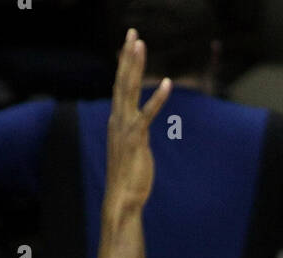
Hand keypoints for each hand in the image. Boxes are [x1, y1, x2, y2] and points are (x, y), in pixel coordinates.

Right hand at [103, 29, 170, 219]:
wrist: (122, 198)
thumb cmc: (128, 178)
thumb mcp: (131, 149)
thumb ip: (135, 134)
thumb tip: (139, 130)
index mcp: (116, 121)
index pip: (120, 86)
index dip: (124, 64)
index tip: (128, 44)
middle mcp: (118, 120)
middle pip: (122, 81)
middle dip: (127, 56)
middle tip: (132, 33)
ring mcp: (125, 128)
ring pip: (129, 90)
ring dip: (135, 66)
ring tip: (139, 44)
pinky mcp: (137, 139)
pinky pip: (148, 114)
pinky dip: (157, 98)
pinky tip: (166, 83)